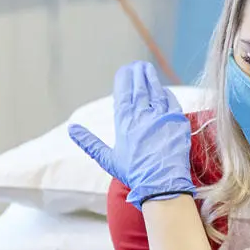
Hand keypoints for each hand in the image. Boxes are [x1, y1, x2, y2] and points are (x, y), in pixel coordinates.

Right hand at [68, 61, 196, 207]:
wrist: (161, 184)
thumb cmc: (134, 174)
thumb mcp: (107, 158)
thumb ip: (89, 141)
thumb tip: (71, 129)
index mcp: (125, 122)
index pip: (123, 93)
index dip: (123, 79)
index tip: (124, 70)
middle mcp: (143, 115)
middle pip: (140, 87)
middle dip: (137, 73)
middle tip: (137, 65)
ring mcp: (161, 117)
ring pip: (156, 91)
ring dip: (151, 78)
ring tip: (148, 70)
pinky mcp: (177, 121)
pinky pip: (172, 102)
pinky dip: (166, 94)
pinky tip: (163, 90)